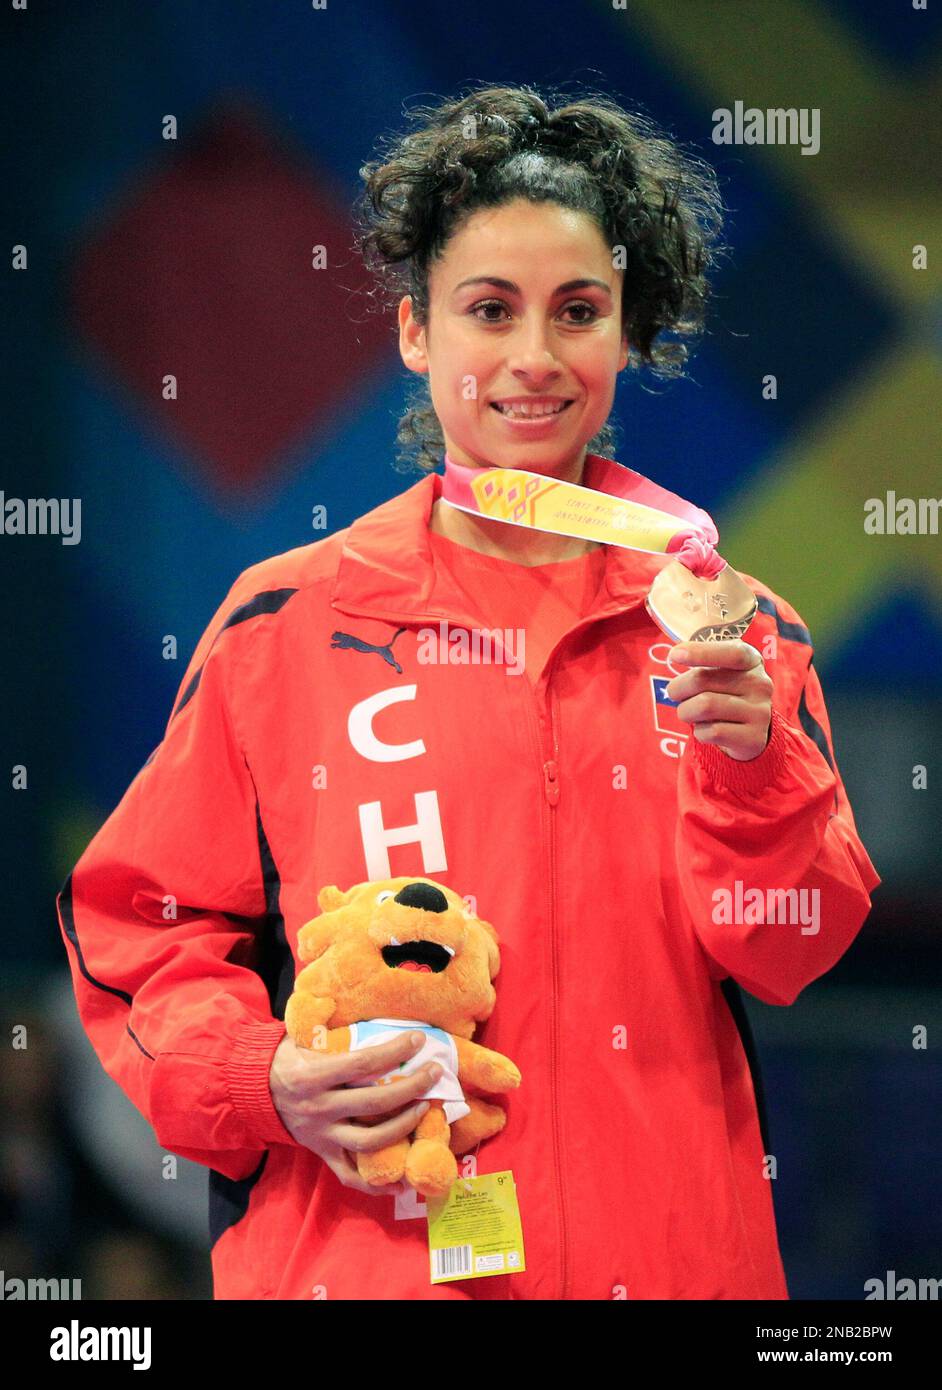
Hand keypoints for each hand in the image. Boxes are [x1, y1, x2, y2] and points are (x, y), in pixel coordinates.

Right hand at [269, 1031, 439, 1195]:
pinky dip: (377, 1183)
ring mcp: (321, 1135)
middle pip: (374, 1104)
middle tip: (434, 1073)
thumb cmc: (284, 1057)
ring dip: (403, 1127)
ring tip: (426, 1109)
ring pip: (369, 1141)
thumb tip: (368, 1005)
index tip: (418, 1040)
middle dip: (411, 1088)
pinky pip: (350, 1175)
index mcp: (313, 1076)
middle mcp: (319, 1108)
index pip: (362, 1064)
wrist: (252, 1089)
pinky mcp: (322, 1153)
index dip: (394, 1052)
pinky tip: (403, 1178)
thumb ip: (331, 1027)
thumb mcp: (301, 1036)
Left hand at [665, 639, 772, 761]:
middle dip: (677, 688)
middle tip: (675, 694)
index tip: (674, 654)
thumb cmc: (725, 694)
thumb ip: (703, 662)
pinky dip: (699, 732)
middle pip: (702, 679)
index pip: (732, 653)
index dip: (702, 652)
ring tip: (689, 713)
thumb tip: (676, 654)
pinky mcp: (753, 738)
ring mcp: (760, 712)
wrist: (750, 731)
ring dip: (686, 711)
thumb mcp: (720, 672)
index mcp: (751, 661)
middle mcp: (759, 684)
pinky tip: (706, 730)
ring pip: (704, 706)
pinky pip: (711, 732)